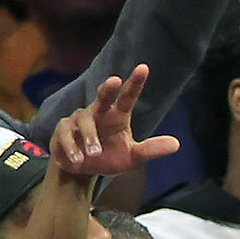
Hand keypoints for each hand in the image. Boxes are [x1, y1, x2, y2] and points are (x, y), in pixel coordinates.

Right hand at [52, 64, 180, 182]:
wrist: (81, 171)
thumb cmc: (109, 157)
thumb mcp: (132, 157)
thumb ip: (150, 149)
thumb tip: (177, 144)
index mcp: (118, 115)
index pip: (128, 97)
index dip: (135, 82)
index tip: (143, 67)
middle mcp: (99, 112)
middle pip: (103, 95)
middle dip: (108, 88)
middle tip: (115, 80)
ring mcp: (78, 119)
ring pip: (84, 120)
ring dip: (89, 136)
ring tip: (95, 153)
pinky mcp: (62, 130)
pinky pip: (65, 133)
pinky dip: (71, 146)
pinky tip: (77, 159)